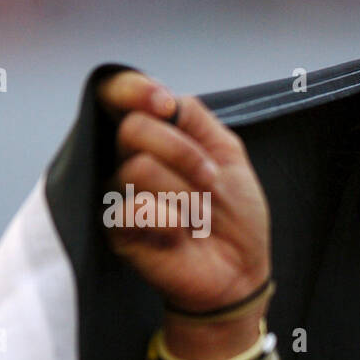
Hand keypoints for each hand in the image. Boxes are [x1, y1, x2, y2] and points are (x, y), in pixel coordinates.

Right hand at [98, 71, 271, 319]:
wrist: (242, 269)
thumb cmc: (236, 215)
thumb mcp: (229, 155)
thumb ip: (196, 119)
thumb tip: (163, 97)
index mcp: (155, 136)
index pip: (119, 95)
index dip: (133, 89)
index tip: (164, 104)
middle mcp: (130, 159)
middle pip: (133, 128)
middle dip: (184, 154)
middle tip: (210, 182)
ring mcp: (120, 194)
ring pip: (138, 168)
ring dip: (186, 194)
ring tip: (199, 215)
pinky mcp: (117, 229)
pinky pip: (134, 209)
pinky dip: (170, 221)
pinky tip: (181, 235)